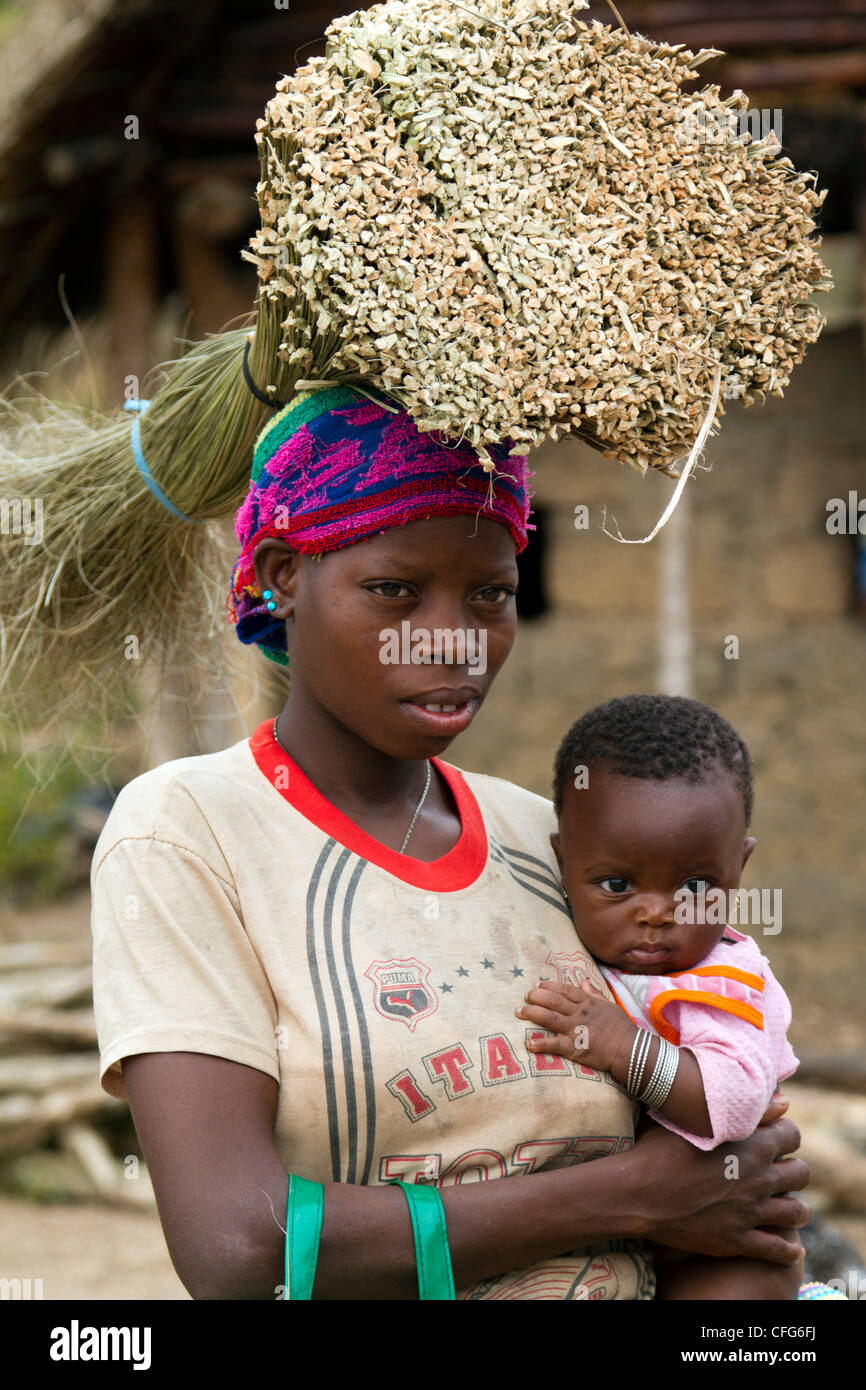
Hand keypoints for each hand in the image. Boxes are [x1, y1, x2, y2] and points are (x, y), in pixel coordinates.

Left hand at [516, 977, 637, 1075]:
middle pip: (553, 1001)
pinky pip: (555, 1044)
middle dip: (536, 997)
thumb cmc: (621, 1027)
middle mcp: (580, 1013)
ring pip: (550, 1018)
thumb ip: (594, 992)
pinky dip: (541, 1043)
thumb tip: (584, 980)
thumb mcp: (608, 1005)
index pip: (564, 990)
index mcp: (588, 1002)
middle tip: (525, 997)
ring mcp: (577, 1030)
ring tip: (519, 1012)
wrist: (630, 1049)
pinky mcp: (575, 1048)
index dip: (548, 986)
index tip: (537, 985)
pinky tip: (529, 1043)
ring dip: (532, 1014)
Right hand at [630, 1116, 809, 1263]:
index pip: (792, 1136)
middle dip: (793, 1171)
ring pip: (796, 1212)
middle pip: (800, 1174)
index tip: (775, 1141)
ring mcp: (750, 1212)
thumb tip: (784, 1101)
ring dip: (797, 1208)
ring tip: (789, 1207)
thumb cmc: (661, 1149)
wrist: (638, 1192)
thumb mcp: (698, 1120)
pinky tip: (792, 1248)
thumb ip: (748, 1110)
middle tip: (780, 1173)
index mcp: (751, 1144)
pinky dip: (789, 1250)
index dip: (786, 1136)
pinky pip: (778, 1250)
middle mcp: (758, 1178)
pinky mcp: (738, 1240)